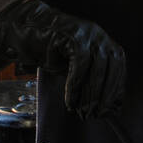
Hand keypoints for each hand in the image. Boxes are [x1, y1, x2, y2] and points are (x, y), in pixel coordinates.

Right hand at [0, 0, 125, 118]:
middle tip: (95, 113)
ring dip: (91, 92)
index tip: (110, 108)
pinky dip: (76, 85)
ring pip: (98, 66)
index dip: (116, 88)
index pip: (118, 66)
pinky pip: (80, 64)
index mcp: (102, 41)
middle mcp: (98, 35)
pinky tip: (70, 100)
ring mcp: (87, 33)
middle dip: (105, 93)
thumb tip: (104, 106)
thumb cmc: (49, 50)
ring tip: (82, 110)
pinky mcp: (73, 36)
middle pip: (112, 67)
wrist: (23, 29)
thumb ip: (88, 82)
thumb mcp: (72, 68)